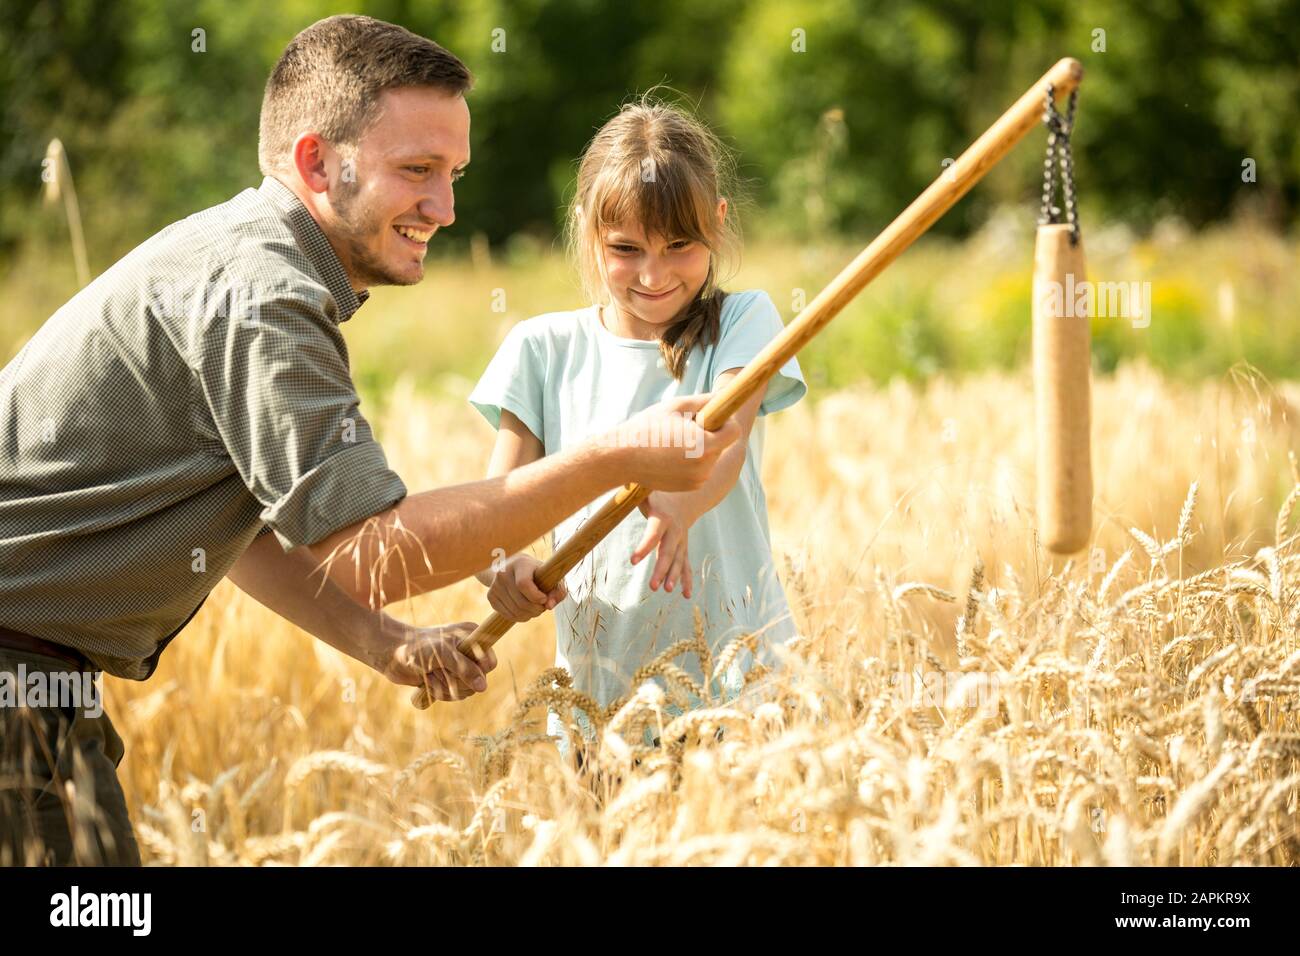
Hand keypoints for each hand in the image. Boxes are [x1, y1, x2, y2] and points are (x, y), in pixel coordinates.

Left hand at [380, 622, 497, 701]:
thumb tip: (483, 687)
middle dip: (456, 680)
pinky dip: (438, 691)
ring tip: (431, 673)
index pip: (489, 663)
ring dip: (445, 686)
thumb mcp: (443, 654)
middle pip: (479, 681)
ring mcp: (457, 667)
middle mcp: (468, 652)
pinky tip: (427, 680)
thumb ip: (465, 669)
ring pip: (466, 691)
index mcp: (472, 637)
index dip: (477, 672)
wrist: (390, 653)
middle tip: (439, 670)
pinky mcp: (447, 679)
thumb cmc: (417, 647)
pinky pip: (453, 695)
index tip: (459, 669)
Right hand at [487, 554, 566, 621]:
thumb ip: (557, 590)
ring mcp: (495, 585)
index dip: (536, 596)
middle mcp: (504, 573)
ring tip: (535, 609)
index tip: (544, 599)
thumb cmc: (537, 573)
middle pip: (521, 602)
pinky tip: (525, 610)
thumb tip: (550, 606)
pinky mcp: (491, 596)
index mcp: (520, 563)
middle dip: (536, 610)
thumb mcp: (550, 576)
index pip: (524, 584)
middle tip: (542, 607)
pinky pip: (508, 615)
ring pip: (515, 611)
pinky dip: (520, 617)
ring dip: (529, 615)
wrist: (512, 567)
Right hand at [607, 394, 739, 491]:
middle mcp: (704, 466)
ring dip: (701, 448)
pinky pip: (701, 469)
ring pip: (711, 457)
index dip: (725, 421)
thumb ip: (704, 401)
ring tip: (674, 442)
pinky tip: (671, 455)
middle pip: (722, 444)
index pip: (734, 431)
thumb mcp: (676, 406)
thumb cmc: (647, 428)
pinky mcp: (690, 487)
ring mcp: (697, 480)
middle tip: (684, 428)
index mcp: (704, 445)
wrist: (622, 458)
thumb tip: (724, 395)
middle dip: (710, 434)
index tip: (709, 417)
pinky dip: (692, 461)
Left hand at [633, 492, 695, 596]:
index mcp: (663, 518)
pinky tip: (686, 595)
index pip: (653, 535)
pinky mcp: (683, 551)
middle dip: (661, 569)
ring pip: (678, 562)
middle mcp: (674, 532)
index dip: (644, 547)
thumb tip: (617, 481)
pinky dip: (687, 581)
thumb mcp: (647, 492)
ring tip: (666, 590)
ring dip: (673, 577)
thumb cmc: (659, 497)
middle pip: (667, 553)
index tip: (633, 561)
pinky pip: (686, 567)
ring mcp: (681, 543)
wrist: (686, 501)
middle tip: (653, 586)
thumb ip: (633, 491)